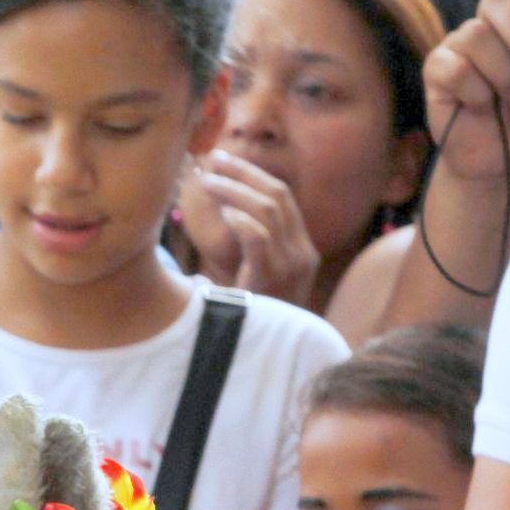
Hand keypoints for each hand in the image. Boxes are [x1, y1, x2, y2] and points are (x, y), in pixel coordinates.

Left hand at [172, 150, 317, 303]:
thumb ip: (249, 241)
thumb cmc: (253, 311)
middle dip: (243, 173)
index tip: (225, 161)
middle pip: (277, 194)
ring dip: (234, 191)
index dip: (254, 174)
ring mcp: (292, 263)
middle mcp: (302, 251)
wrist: (264, 350)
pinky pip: (259, 237)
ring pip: (267, 209)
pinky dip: (239, 219)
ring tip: (207, 182)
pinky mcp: (274, 277)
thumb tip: (221, 206)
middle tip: (212, 160)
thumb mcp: (255, 271)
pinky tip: (222, 211)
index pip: (282, 196)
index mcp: (301, 246)